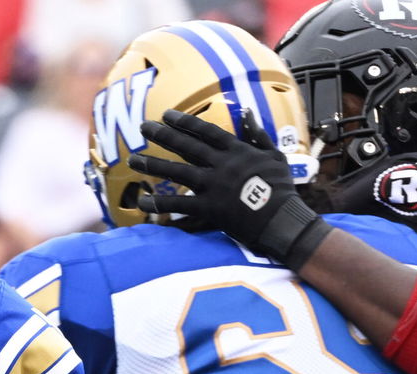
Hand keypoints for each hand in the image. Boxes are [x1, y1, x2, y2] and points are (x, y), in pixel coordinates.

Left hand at [129, 109, 327, 268]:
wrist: (283, 219)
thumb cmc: (281, 189)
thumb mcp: (274, 155)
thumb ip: (256, 134)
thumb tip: (247, 112)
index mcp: (236, 150)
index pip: (206, 131)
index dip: (185, 122)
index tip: (167, 114)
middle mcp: (221, 164)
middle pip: (187, 146)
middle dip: (163, 135)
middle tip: (143, 127)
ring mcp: (214, 186)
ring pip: (178, 171)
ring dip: (154, 164)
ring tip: (133, 159)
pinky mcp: (209, 208)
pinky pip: (180, 205)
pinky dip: (160, 203)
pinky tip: (142, 201)